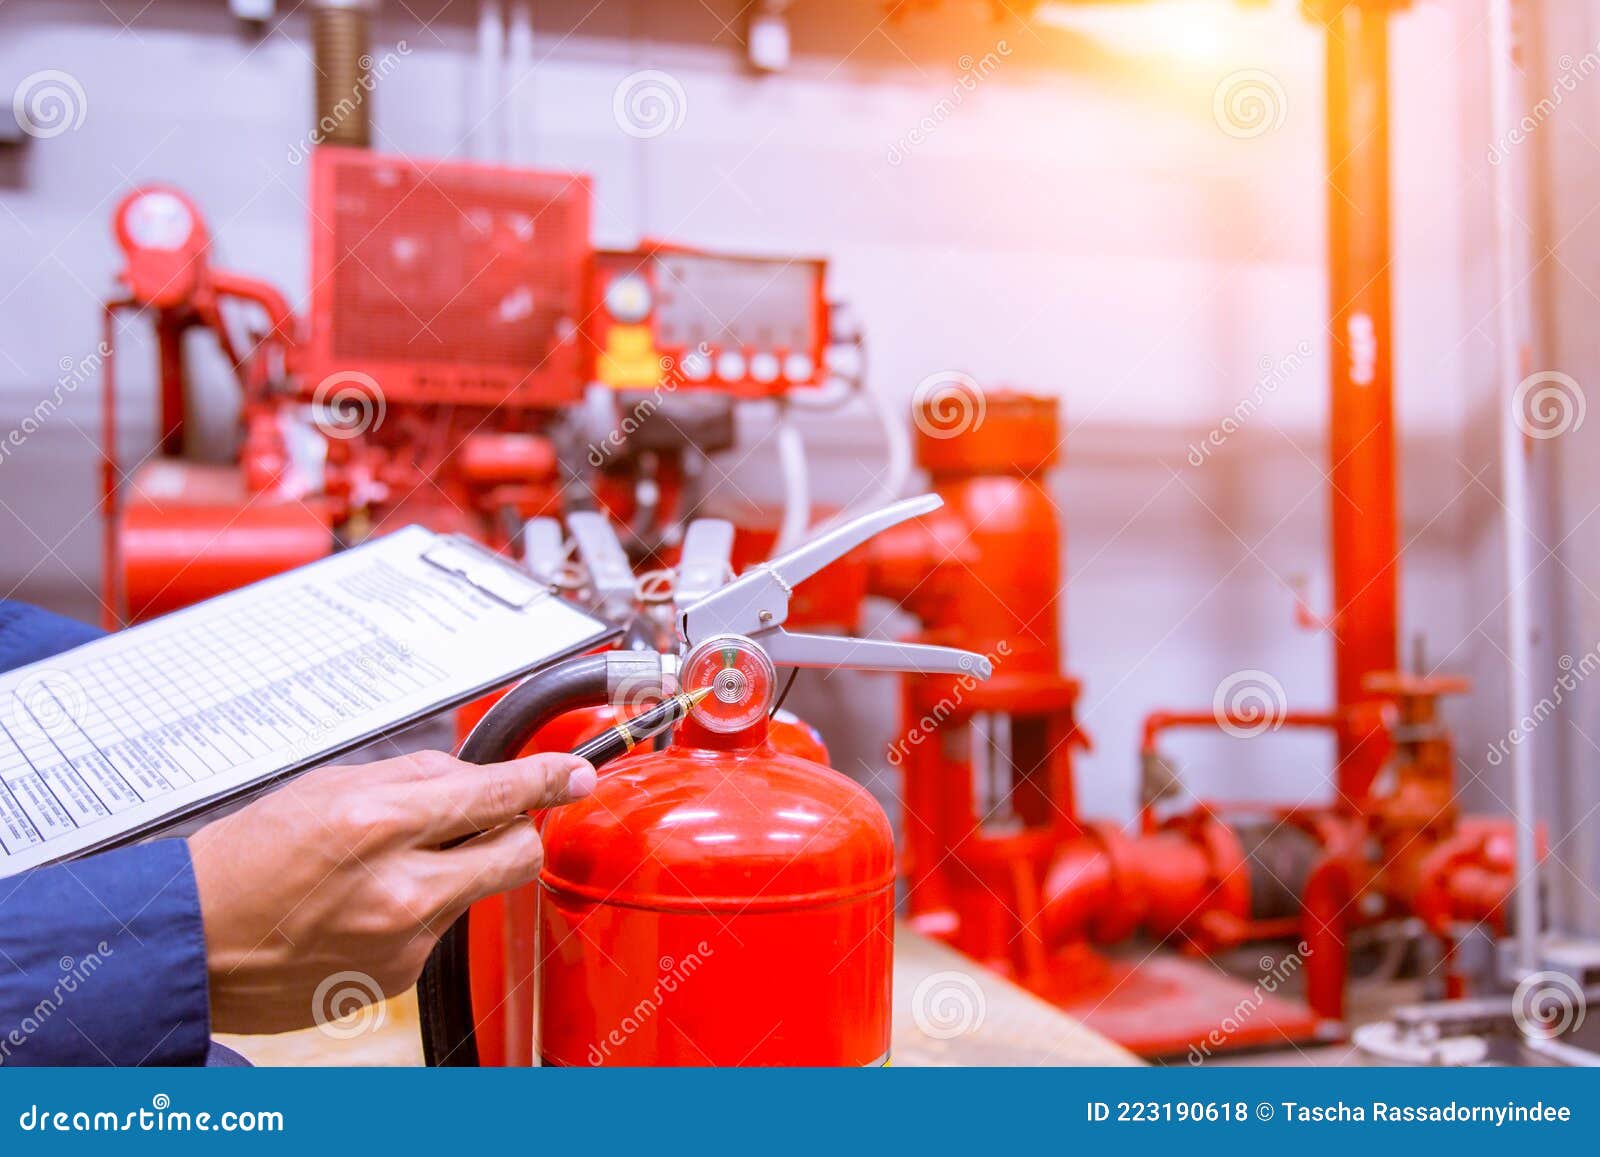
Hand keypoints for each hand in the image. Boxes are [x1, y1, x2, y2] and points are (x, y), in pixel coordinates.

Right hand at [187, 749, 594, 1034]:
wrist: (192, 945)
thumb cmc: (246, 860)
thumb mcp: (327, 787)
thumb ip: (415, 777)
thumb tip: (479, 777)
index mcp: (379, 824)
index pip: (498, 794)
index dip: (549, 780)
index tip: (576, 775)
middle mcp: (402, 887)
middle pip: (518, 851)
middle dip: (513, 829)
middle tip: (481, 820)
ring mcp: (405, 940)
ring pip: (480, 891)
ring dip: (458, 871)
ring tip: (389, 867)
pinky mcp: (400, 977)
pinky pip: (442, 928)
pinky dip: (422, 910)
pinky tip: (368, 906)